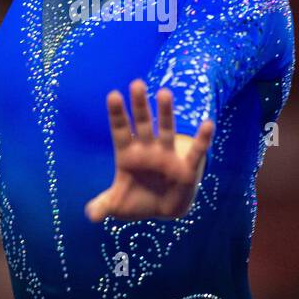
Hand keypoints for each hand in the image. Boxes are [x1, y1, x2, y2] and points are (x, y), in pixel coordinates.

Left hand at [85, 80, 213, 221]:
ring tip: (164, 93)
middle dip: (140, 106)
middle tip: (137, 83)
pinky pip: (196, 151)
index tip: (113, 95)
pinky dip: (202, 139)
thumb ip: (103, 206)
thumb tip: (91, 215)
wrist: (164, 209)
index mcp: (128, 155)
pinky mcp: (187, 168)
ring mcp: (167, 157)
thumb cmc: (138, 199)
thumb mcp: (117, 205)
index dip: (117, 115)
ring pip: (166, 131)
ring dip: (166, 113)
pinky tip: (207, 124)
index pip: (120, 131)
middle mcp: (148, 150)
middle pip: (142, 124)